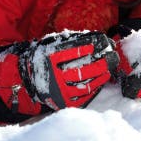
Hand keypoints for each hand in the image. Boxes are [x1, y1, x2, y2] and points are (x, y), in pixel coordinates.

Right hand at [0, 31, 118, 114]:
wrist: (27, 78)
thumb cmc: (46, 57)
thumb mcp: (54, 44)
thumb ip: (74, 41)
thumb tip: (99, 39)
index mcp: (48, 58)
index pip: (73, 51)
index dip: (89, 46)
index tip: (101, 42)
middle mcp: (52, 76)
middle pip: (82, 70)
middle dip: (101, 63)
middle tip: (113, 56)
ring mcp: (57, 91)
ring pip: (84, 85)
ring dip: (100, 76)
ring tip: (109, 68)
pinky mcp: (62, 102)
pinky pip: (82, 97)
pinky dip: (94, 89)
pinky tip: (102, 80)